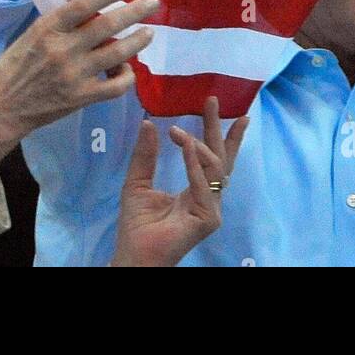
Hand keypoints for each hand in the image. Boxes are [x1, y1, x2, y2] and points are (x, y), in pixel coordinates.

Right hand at [0, 0, 158, 174]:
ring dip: (138, 41)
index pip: (84, 4)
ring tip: (149, 33)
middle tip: (153, 4)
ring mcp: (74, 75)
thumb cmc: (15, 67)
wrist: (2, 107)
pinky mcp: (81, 97)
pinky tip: (128, 69)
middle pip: (108, 26)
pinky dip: (127, 76)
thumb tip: (95, 11)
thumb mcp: (32, 35)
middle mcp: (63, 49)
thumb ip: (61, 25)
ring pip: (117, 54)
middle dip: (135, 12)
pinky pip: (115, 86)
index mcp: (48, 29)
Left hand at [110, 97, 248, 266]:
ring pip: (214, 167)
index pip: (212, 156)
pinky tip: (184, 143)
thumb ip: (145, 156)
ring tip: (175, 131)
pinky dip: (194, 162)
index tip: (212, 105)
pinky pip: (203, 184)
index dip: (216, 132)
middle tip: (212, 100)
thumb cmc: (137, 225)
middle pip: (220, 157)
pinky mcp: (208, 218)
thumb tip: (147, 123)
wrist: (134, 254)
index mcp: (196, 189)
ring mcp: (211, 208)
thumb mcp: (137, 182)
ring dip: (196, 144)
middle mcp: (208, 197)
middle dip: (217, 128)